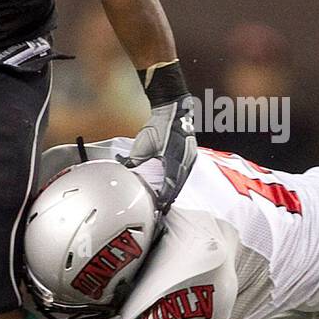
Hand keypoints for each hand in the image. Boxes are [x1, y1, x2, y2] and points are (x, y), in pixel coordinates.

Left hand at [119, 93, 196, 209]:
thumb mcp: (143, 146)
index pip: (169, 185)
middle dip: (170, 197)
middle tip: (162, 207)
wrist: (173, 111)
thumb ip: (136, 160)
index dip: (164, 197)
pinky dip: (178, 180)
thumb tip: (127, 169)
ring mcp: (190, 158)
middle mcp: (185, 161)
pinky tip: (173, 184)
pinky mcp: (191, 155)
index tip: (158, 206)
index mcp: (173, 160)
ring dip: (174, 189)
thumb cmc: (160, 126)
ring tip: (167, 199)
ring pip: (182, 180)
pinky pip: (185, 172)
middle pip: (178, 185)